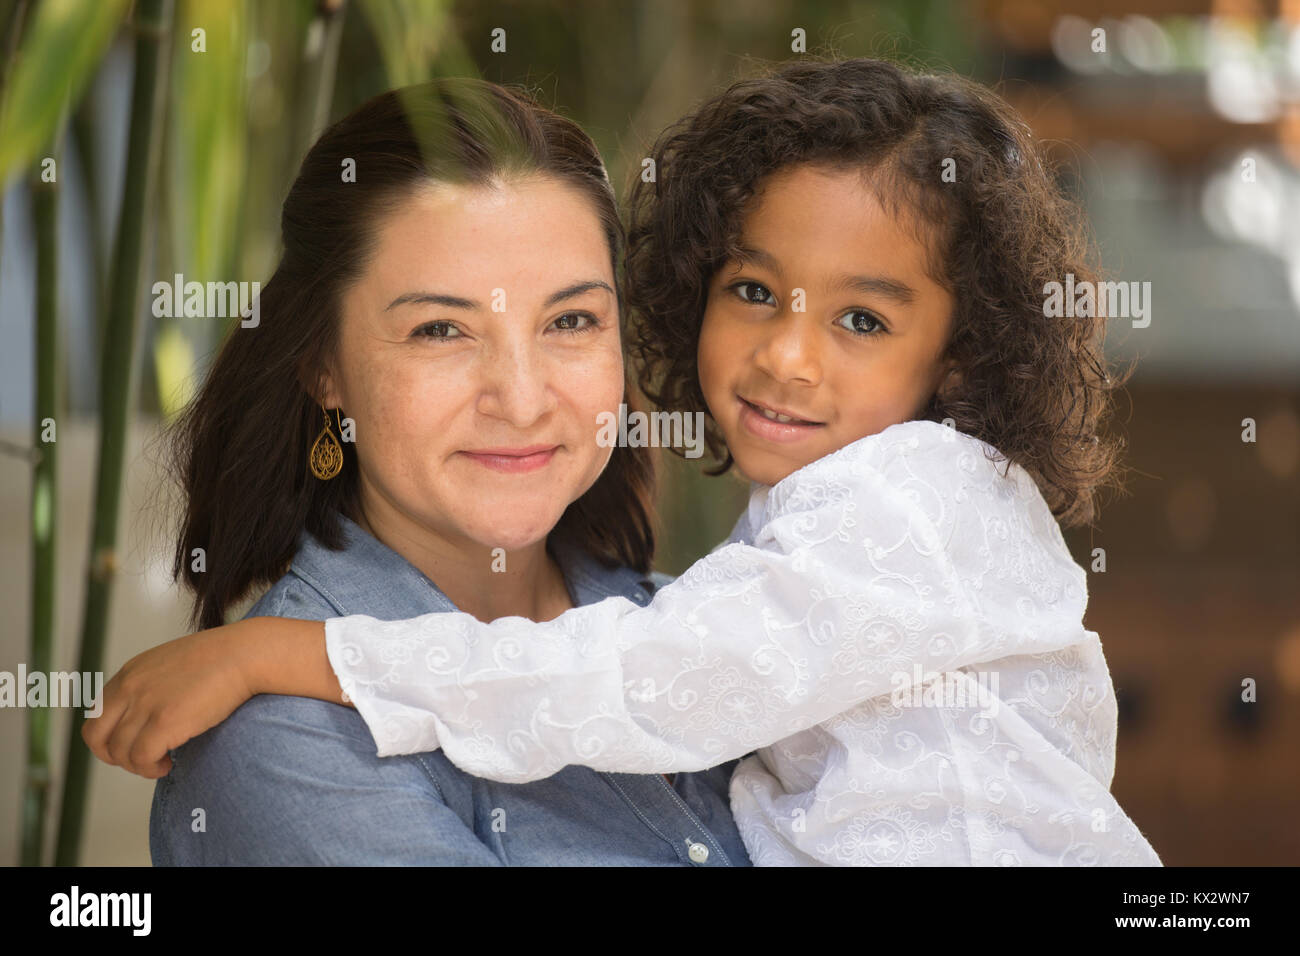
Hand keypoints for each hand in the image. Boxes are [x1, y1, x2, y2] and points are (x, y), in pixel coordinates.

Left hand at [81, 621, 258, 778]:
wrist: (245, 654)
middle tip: (140, 759)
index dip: (109, 738)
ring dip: (139, 766)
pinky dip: (152, 769)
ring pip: (119, 753)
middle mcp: (130, 688)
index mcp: (130, 673)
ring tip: (162, 762)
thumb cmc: (221, 659)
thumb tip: (148, 715)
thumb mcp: (171, 663)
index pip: (95, 715)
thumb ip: (151, 684)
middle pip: (95, 737)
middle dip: (113, 756)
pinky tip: (169, 764)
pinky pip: (141, 759)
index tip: (133, 744)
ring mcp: (145, 705)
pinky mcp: (164, 722)